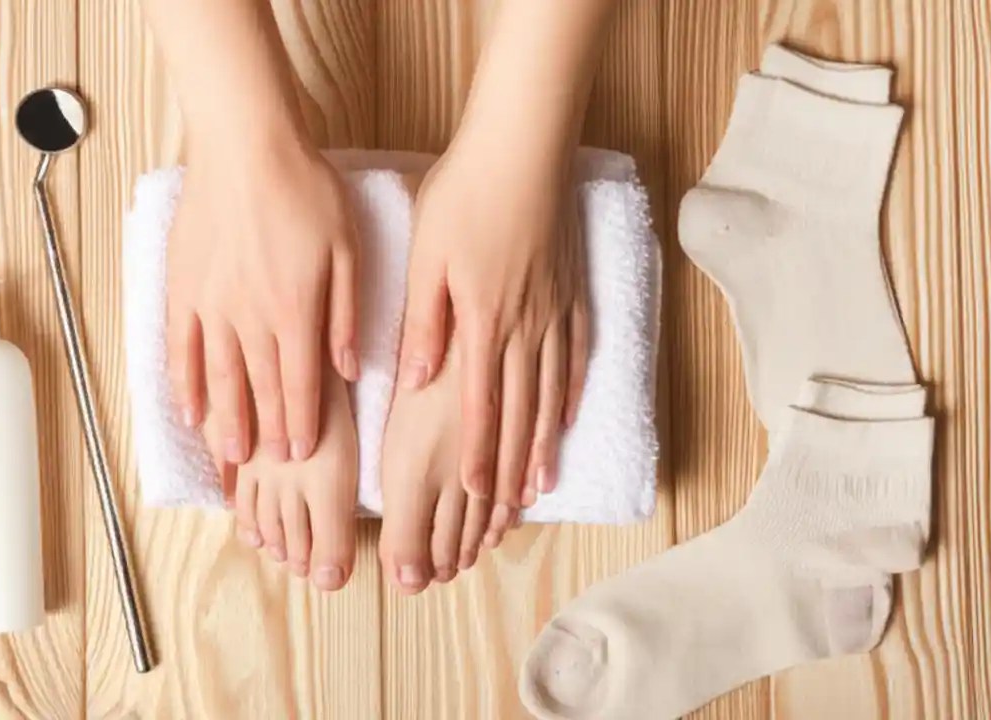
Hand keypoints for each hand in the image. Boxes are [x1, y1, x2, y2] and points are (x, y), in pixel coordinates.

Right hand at [165, 138, 357, 465]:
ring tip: (231, 457)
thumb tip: (347, 368)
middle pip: (260, 390)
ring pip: (219, 379)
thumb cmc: (305, 189)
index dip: (302, 425)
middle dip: (268, 436)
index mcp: (296, 311)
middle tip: (270, 471)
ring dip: (227, 422)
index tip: (303, 455)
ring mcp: (210, 306)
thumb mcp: (349, 248)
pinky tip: (188, 411)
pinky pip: (180, 348)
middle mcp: (250, 318)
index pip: (300, 384)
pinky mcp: (181, 289)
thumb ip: (345, 313)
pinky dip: (184, 383)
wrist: (246, 145)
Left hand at [399, 150, 588, 509]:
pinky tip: (567, 415)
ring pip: (549, 392)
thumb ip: (424, 325)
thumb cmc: (465, 195)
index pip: (479, 405)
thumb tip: (415, 383)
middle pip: (518, 411)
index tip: (473, 494)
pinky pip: (575, 353)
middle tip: (506, 511)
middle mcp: (525, 326)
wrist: (524, 147)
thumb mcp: (425, 258)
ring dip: (542, 442)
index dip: (477, 453)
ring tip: (540, 484)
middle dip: (510, 465)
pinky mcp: (570, 291)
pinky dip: (570, 392)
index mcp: (483, 321)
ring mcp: (554, 310)